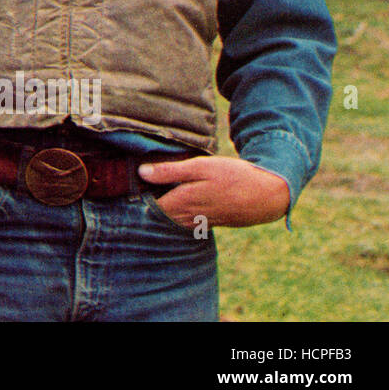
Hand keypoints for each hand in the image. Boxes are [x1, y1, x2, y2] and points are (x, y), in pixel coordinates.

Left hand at [138, 156, 289, 228]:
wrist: (267, 196)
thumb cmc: (233, 177)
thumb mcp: (200, 167)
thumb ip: (170, 171)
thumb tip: (140, 172)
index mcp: (181, 203)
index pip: (146, 206)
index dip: (133, 197)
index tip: (120, 186)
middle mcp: (187, 217)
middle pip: (156, 215)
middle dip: (143, 204)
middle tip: (129, 189)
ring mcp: (198, 222)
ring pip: (170, 219)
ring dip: (160, 209)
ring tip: (149, 192)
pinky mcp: (208, 222)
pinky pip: (184, 221)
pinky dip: (175, 212)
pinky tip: (174, 198)